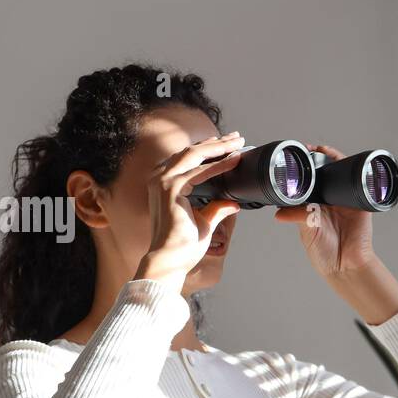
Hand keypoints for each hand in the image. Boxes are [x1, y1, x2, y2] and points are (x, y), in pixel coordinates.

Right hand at [136, 132, 245, 286]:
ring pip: (194, 154)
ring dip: (218, 147)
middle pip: (190, 151)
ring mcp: (163, 181)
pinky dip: (219, 164)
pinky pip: (200, 171)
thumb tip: (233, 204)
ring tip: (238, 142)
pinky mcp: (171, 188)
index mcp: (163, 183)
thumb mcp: (204, 222)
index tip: (227, 145)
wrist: (170, 260)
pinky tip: (235, 160)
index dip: (208, 150)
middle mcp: (159, 178)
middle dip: (216, 143)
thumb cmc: (183, 246)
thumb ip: (217, 209)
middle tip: (237, 137)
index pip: (187, 159)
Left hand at [273, 143, 375, 277]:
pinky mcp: (362, 203)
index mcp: (313, 203)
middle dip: (318, 158)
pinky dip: (357, 171)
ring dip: (335, 160)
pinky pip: (361, 184)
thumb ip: (298, 217)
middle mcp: (329, 198)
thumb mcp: (307, 232)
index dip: (303, 166)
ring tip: (324, 152)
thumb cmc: (324, 253)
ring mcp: (346, 199)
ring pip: (341, 173)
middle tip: (310, 149)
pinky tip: (349, 164)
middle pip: (325, 171)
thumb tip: (279, 213)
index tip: (296, 155)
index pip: (308, 179)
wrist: (346, 266)